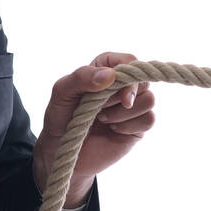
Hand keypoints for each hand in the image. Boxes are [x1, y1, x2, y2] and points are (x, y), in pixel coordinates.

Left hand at [32, 52, 154, 207]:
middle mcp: (123, 84)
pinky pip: (149, 119)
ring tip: (102, 119)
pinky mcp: (138, 126)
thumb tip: (110, 75)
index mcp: (106, 67)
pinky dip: (129, 126)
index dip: (125, 73)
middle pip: (143, 79)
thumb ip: (82, 77)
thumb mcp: (62, 92)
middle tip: (98, 108)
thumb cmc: (61, 116)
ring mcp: (133, 106)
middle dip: (120, 96)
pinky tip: (112, 130)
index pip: (130, 60)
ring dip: (122, 113)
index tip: (110, 87)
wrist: (63, 151)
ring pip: (149, 100)